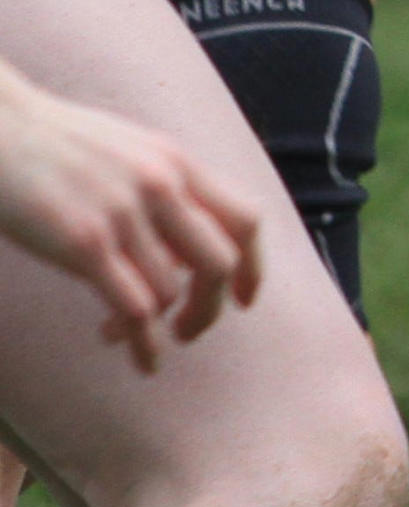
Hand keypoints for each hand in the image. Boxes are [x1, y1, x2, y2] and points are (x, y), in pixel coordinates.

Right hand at [0, 59, 261, 371]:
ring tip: (119, 330)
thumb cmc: (56, 146)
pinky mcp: (85, 243)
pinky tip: (142, 360)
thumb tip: (185, 253)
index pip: (245, 219)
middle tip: (188, 330)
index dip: (254, 267)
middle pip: (220, 264)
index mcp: (178, 163)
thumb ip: (165, 192)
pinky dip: (144, 344)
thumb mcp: (129, 153)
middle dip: (210, 307)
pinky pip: (134, 309)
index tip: (246, 300)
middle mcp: (162, 186)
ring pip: (170, 293)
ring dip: (156, 326)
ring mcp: (125, 215)